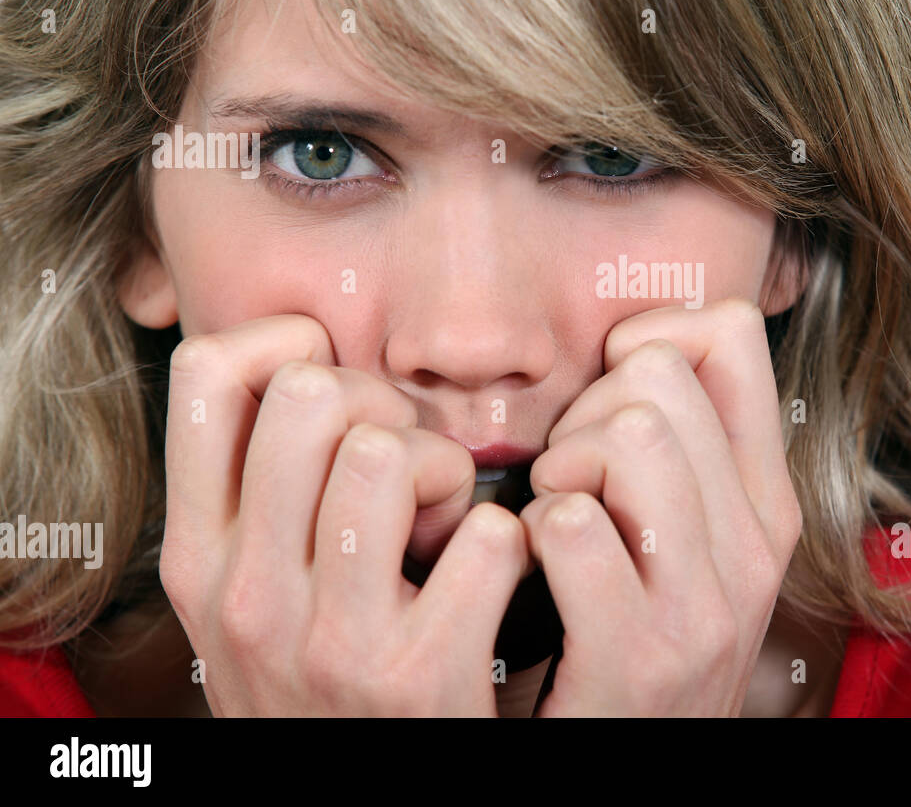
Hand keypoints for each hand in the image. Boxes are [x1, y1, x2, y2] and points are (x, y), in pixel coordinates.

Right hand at [159, 314, 530, 714]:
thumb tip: (313, 364)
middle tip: (407, 461)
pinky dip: (510, 542)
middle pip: (308, 392)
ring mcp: (331, 640)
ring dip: (445, 470)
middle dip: (378, 405)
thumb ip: (264, 493)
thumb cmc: (324, 676)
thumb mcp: (253, 593)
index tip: (339, 392)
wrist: (365, 796)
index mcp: (203, 557)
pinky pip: (485, 537)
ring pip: (390, 453)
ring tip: (446, 522)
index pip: (205, 373)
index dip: (287, 346)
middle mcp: (248, 594)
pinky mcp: (420, 680)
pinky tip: (492, 576)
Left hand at [519, 298, 802, 715]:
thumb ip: (680, 452)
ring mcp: (704, 606)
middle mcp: (754, 546)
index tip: (614, 401)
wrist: (633, 762)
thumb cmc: (639, 642)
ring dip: (560, 469)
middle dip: (586, 410)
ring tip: (553, 521)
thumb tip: (629, 347)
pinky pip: (569, 526)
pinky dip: (527, 537)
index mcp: (767, 504)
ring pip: (627, 432)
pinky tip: (535, 572)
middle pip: (659, 376)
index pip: (733, 334)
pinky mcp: (638, 659)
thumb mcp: (696, 546)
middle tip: (568, 477)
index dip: (650, 339)